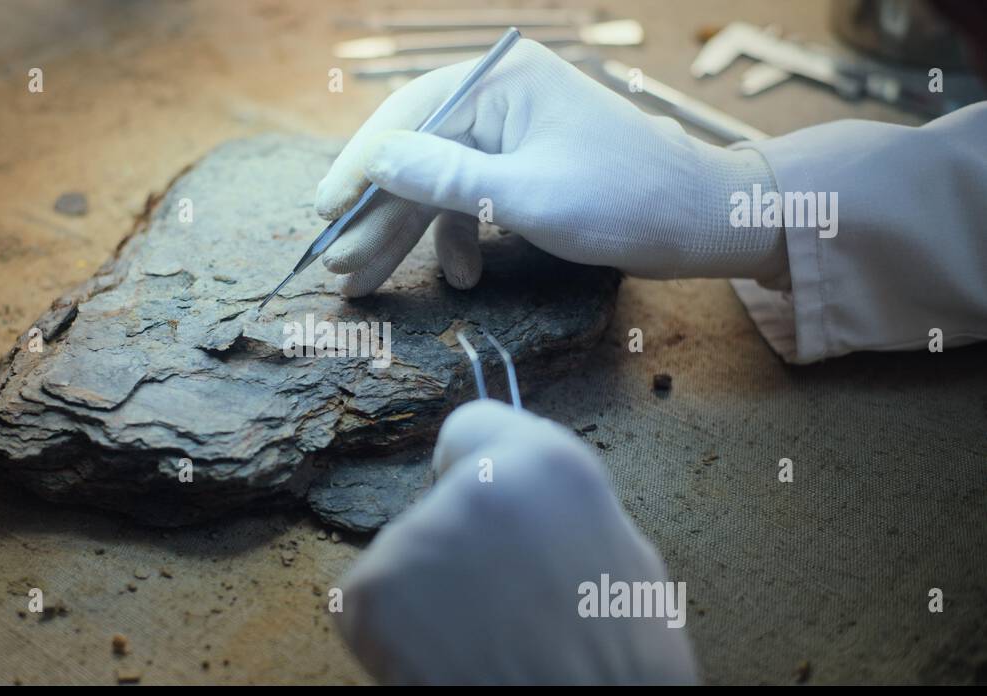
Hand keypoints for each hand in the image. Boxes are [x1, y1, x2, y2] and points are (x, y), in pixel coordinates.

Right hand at [316, 40, 786, 296]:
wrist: (703, 223)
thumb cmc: (626, 200)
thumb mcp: (527, 195)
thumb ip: (445, 178)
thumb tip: (376, 160)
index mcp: (502, 82)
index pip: (408, 117)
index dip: (360, 167)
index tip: (323, 211)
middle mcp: (502, 97)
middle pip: (416, 154)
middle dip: (376, 214)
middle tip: (337, 264)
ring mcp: (513, 132)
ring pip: (437, 182)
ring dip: (405, 235)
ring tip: (366, 281)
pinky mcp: (524, 166)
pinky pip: (470, 198)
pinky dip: (457, 238)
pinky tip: (458, 277)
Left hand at [336, 400, 697, 684]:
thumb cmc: (617, 665)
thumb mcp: (622, 557)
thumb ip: (557, 511)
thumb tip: (519, 500)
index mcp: (549, 466)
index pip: (472, 427)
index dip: (477, 472)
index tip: (479, 502)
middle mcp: (475, 487)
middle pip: (439, 502)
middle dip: (458, 546)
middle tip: (501, 606)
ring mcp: (416, 539)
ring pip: (405, 557)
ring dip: (428, 595)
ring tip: (482, 643)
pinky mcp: (370, 596)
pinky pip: (371, 606)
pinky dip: (393, 637)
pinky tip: (444, 664)